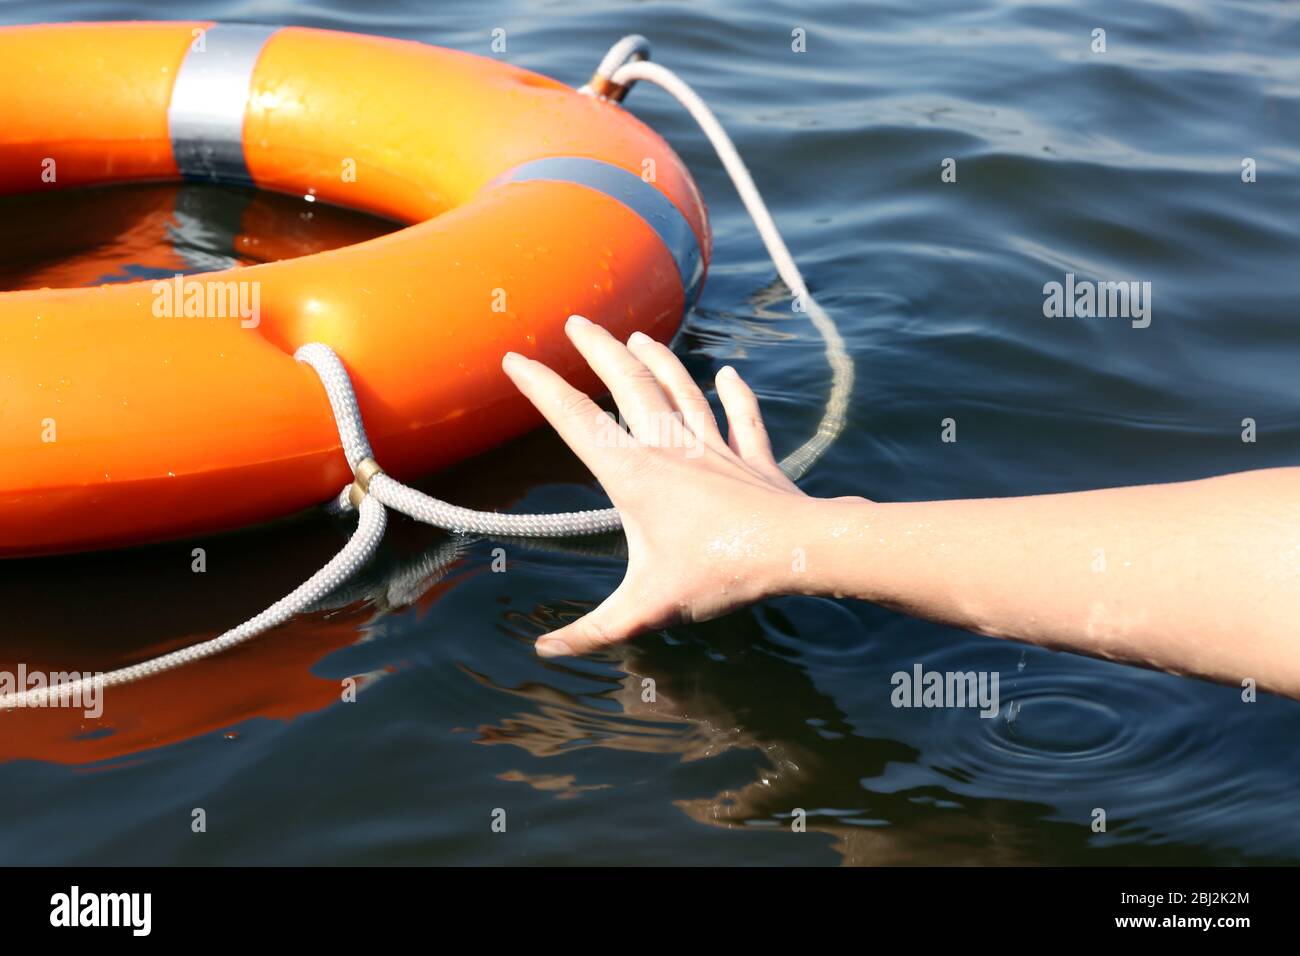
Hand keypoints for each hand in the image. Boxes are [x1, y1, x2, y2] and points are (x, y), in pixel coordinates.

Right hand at [502, 315, 816, 656]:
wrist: (795, 551)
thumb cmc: (718, 573)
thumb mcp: (645, 609)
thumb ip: (593, 631)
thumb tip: (546, 651)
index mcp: (634, 474)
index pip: (577, 421)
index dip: (541, 388)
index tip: (515, 358)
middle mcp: (670, 448)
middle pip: (629, 385)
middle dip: (599, 350)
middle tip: (577, 322)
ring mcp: (715, 448)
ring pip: (680, 390)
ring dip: (658, 360)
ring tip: (637, 337)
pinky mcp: (753, 458)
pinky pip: (742, 419)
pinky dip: (736, 395)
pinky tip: (729, 375)